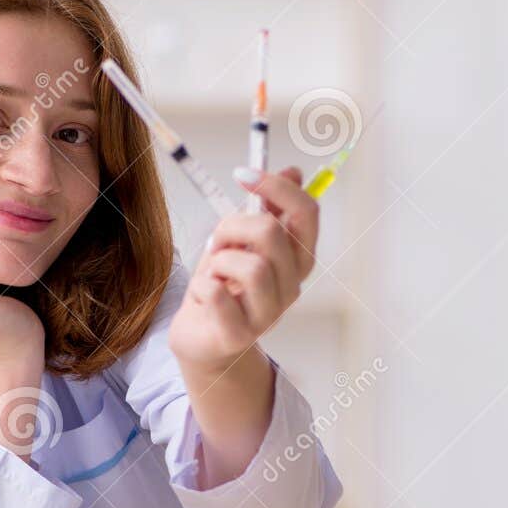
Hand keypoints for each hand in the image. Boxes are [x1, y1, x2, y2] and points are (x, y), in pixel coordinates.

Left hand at [169, 166, 318, 374]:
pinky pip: (216, 294)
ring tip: (213, 271)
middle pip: (271, 233)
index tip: (243, 174)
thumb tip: (294, 170)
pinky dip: (201, 285)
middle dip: (232, 225)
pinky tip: (203, 294)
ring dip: (219, 260)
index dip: (277, 186)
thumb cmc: (223, 284)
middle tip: (217, 241)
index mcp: (297, 259)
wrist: (202, 337)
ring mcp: (268, 314)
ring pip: (250, 267)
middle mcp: (291, 286)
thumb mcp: (242, 239)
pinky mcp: (238, 335)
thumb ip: (268, 208)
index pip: (307, 213)